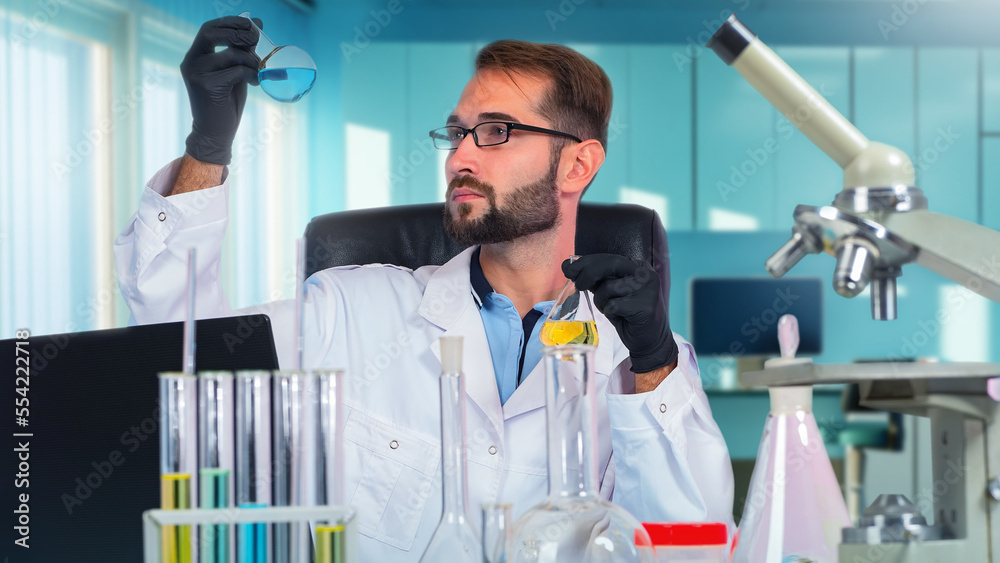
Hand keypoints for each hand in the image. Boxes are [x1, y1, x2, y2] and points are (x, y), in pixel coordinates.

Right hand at [180, 16, 261, 164]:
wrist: (215, 133)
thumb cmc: (225, 103)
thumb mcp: (234, 72)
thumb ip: (241, 50)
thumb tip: (257, 23)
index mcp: (195, 56)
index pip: (209, 29)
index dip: (230, 22)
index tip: (251, 24)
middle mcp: (191, 62)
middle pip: (211, 32)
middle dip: (238, 32)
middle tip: (257, 39)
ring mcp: (196, 73)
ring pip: (231, 54)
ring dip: (252, 60)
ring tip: (260, 70)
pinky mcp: (206, 85)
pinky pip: (236, 71)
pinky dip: (251, 74)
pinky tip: (256, 82)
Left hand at [563, 254, 677, 373]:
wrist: (650, 342)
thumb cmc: (628, 316)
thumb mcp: (611, 293)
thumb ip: (597, 280)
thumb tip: (569, 266)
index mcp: (638, 267)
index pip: (609, 257)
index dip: (586, 261)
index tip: (568, 268)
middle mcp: (646, 274)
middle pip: (611, 264)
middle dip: (588, 273)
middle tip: (578, 284)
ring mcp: (648, 290)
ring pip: (609, 287)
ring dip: (601, 301)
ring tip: (610, 310)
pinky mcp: (645, 307)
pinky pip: (614, 305)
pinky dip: (609, 313)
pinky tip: (620, 318)